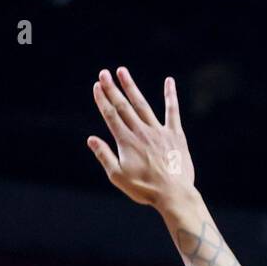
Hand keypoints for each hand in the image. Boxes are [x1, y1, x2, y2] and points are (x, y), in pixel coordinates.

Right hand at [87, 67, 195, 210]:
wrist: (173, 193)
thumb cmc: (144, 189)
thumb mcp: (118, 177)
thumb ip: (104, 156)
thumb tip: (91, 139)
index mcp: (126, 142)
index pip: (110, 116)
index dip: (102, 100)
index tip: (96, 86)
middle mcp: (141, 132)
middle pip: (123, 106)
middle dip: (112, 89)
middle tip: (104, 73)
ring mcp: (159, 131)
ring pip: (142, 104)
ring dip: (131, 87)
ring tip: (122, 72)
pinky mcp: (175, 134)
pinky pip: (172, 111)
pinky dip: (170, 95)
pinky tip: (169, 81)